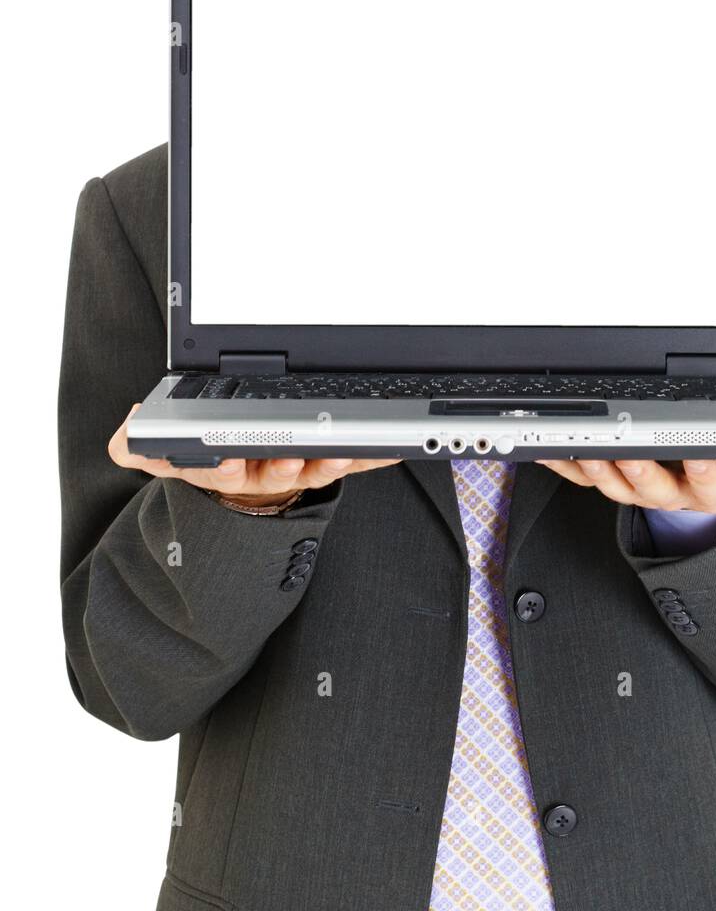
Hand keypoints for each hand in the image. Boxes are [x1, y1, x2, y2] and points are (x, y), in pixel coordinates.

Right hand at [109, 404, 400, 505]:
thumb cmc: (203, 451)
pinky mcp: (323, 460)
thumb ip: (136, 442)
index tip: (229, 462)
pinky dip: (371, 457)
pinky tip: (392, 450)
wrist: (237, 459)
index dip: (221, 468)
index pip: (215, 469)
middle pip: (270, 474)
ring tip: (341, 454)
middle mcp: (258, 473)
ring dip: (328, 464)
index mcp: (220, 467)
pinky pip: (349, 459)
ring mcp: (292, 469)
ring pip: (312, 469)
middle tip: (292, 460)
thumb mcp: (159, 447)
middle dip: (282, 469)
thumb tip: (128, 435)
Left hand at [536, 415, 715, 511]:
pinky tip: (548, 448)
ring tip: (581, 447)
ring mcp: (644, 491)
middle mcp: (678, 494)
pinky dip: (566, 463)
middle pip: (655, 488)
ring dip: (596, 468)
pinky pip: (588, 475)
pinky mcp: (617, 482)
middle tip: (622, 449)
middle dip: (637, 470)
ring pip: (617, 485)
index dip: (705, 468)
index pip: (711, 481)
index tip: (698, 451)